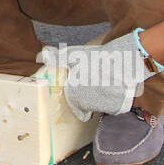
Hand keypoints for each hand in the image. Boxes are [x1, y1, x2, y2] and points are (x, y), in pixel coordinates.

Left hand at [36, 31, 159, 121]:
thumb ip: (57, 58)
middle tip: (97, 79)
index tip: (85, 83)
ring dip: (102, 96)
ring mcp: (104, 108)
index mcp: (75, 95)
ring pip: (100, 105)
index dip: (79, 91)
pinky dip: (114, 99)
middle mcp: (88, 105)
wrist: (125, 60)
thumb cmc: (96, 57)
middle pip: (87, 103)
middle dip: (91, 93)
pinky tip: (115, 86)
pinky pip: (113, 106)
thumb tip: (38, 57)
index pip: (74, 101)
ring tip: (106, 81)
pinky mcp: (118, 109)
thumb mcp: (74, 55)